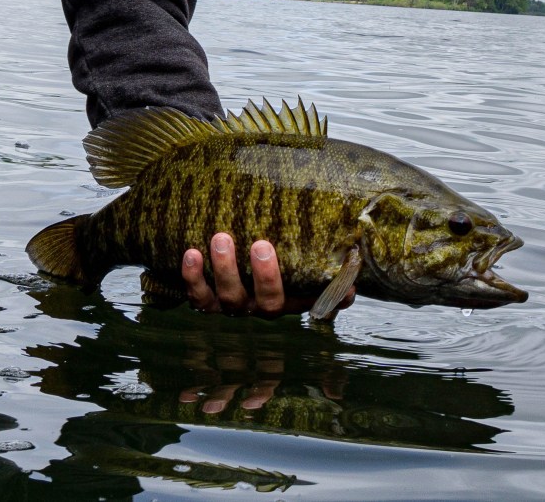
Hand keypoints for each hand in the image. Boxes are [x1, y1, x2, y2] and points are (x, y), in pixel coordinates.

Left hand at [181, 233, 354, 317]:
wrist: (242, 265)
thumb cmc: (285, 267)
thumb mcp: (307, 275)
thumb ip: (331, 281)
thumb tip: (353, 290)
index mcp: (286, 301)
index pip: (290, 301)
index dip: (289, 286)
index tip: (292, 261)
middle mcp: (258, 307)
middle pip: (258, 301)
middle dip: (261, 275)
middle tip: (260, 243)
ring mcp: (231, 305)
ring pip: (225, 297)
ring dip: (222, 269)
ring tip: (221, 237)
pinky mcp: (206, 299)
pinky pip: (196, 296)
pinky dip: (191, 277)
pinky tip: (191, 253)